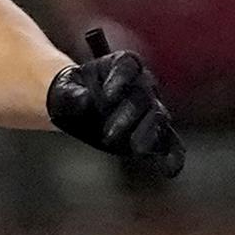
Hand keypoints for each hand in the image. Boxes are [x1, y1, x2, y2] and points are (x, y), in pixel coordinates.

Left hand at [47, 37, 183, 180]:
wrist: (77, 110)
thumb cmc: (70, 95)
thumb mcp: (62, 92)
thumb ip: (72, 94)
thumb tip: (86, 102)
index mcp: (120, 65)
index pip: (127, 65)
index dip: (120, 78)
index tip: (107, 96)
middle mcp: (140, 84)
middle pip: (142, 95)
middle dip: (129, 114)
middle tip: (109, 134)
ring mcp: (149, 108)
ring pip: (158, 117)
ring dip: (149, 133)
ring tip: (137, 149)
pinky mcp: (153, 132)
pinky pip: (169, 142)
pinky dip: (172, 155)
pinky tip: (170, 170)